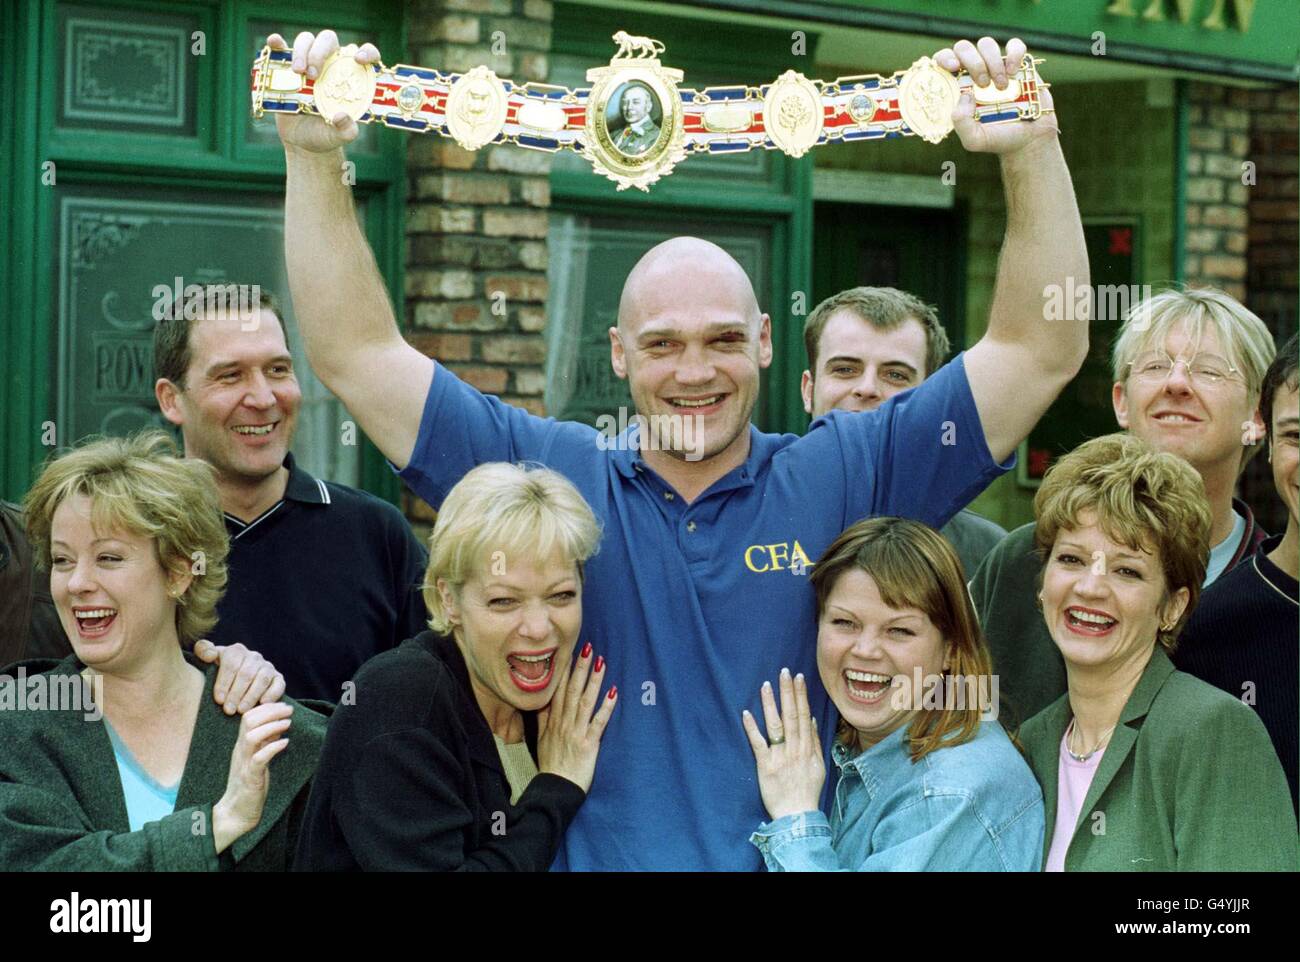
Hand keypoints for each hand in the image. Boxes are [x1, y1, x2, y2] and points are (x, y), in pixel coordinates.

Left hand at [193, 640, 284, 715]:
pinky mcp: (278, 678)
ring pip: (262, 678)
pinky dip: (272, 693)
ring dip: (252, 696)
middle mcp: (254, 656)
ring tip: (242, 711)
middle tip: (229, 710)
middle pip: (246, 673)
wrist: (236, 681)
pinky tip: (263, 703)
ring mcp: (267, 667)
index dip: (224, 682)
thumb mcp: (208, 661)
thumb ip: (203, 651)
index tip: (219, 700)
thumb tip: (210, 655)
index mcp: (236, 651)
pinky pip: (279, 684)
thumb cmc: (218, 674)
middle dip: (237, 693)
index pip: (231, 663)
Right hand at [213, 702, 292, 852]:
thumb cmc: (250, 784)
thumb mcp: (258, 758)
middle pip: (249, 721)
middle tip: (289, 710)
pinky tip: (285, 743)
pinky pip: (259, 758)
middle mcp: (241, 751)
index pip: (248, 717)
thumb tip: (279, 724)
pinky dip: (272, 748)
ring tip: (288, 723)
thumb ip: (266, 742)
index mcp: (242, 745)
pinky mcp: (250, 777)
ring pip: (252, 736)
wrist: (237, 812)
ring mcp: (244, 763)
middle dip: (270, 711)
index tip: (283, 705)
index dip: (266, 707)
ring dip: (272, 726)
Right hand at [265, 30, 381, 152]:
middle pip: (329, 41)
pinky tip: (275, 42)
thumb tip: (342, 117)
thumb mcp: (339, 137)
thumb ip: (346, 130)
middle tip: (313, 75)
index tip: (359, 60)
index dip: (366, 52)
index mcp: (350, 77)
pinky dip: (277, 42)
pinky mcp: (287, 66)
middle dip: (321, 52)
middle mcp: (331, 64)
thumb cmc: (326, 134)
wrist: (302, 142)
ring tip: (298, 73)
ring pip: (307, 40)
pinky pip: (281, 47)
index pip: (365, 55)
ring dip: (301, 51)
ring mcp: (308, 63)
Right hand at [537, 645, 617, 792]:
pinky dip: (606, 708)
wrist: (554, 789)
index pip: (558, 689)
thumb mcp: (542, 738)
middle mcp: (564, 723)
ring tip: (602, 662)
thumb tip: (545, 697)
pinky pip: (598, 723)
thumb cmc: (550, 764)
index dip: (565, 670)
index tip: (570, 651)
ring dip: (594, 681)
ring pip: (585, 702)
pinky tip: (614, 694)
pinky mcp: (588, 745)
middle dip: (580, 668)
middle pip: (572, 690)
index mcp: (553, 720)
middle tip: (588, 647)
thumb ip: (544, 717)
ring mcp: (576, 733)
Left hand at [743, 668, 824, 820]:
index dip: (800, 696)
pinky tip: (747, 713)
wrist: (798, 816)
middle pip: (791, 715)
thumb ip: (815, 742)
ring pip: (776, 726)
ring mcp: (780, 757)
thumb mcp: (819, 766)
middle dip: (788, 692)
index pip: (804, 715)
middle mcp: (795, 749)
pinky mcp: (766, 766)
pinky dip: (752, 728)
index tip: (798, 678)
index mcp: (807, 747)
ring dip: (771, 704)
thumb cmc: (808, 791)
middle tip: (784, 672)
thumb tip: (812, 720)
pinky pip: (758, 744)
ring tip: (766, 685)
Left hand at [934, 37, 1058, 155]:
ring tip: (1001, 86)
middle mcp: (974, 72)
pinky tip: (1015, 72)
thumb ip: (961, 123)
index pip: (943, 61)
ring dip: (992, 62)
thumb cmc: (998, 138)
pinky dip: (1014, 54)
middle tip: (983, 85)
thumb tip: (964, 96)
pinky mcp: (1019, 63)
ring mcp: (996, 65)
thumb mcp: (974, 140)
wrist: (1030, 138)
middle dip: (973, 62)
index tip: (953, 66)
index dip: (944, 57)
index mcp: (958, 87)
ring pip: (986, 44)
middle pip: (964, 47)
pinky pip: (1014, 44)